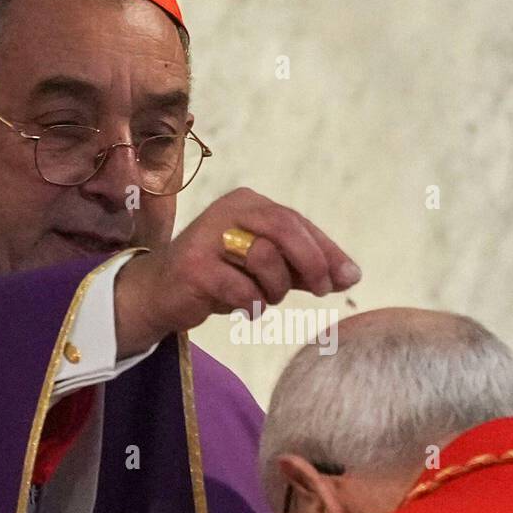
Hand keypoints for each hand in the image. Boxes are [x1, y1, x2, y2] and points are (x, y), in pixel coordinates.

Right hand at [113, 187, 359, 358]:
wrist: (161, 293)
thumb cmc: (220, 277)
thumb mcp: (267, 269)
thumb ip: (305, 268)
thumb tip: (351, 276)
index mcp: (248, 203)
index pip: (298, 221)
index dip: (328, 250)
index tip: (349, 278)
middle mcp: (228, 210)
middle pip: (284, 228)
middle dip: (311, 262)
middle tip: (321, 290)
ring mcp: (208, 236)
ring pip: (264, 258)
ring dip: (274, 289)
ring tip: (263, 299)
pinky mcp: (194, 267)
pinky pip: (241, 288)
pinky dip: (251, 304)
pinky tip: (243, 308)